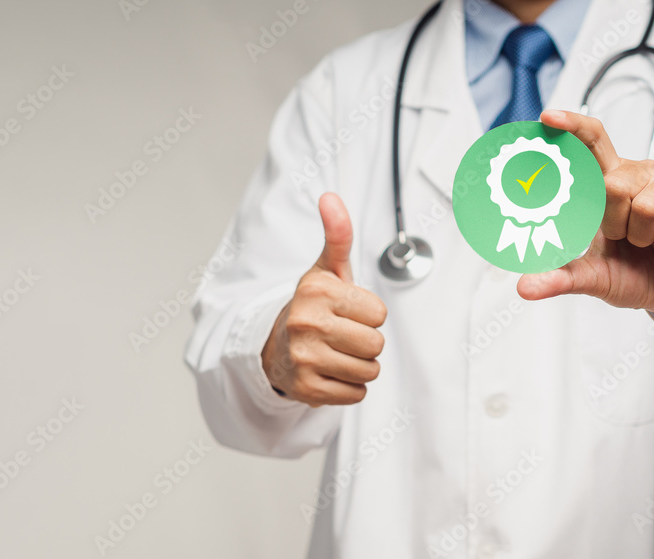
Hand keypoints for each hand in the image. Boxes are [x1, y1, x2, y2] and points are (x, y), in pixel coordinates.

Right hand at [261, 193, 387, 405]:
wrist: (274, 348)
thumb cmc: (313, 307)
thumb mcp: (326, 270)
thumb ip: (337, 235)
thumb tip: (331, 198)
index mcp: (316, 291)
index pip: (378, 313)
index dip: (368, 315)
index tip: (347, 312)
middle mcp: (306, 323)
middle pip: (376, 344)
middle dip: (366, 343)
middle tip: (342, 336)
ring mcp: (304, 358)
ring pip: (368, 371)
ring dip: (359, 366)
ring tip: (336, 354)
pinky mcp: (306, 389)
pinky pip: (355, 394)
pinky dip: (348, 387)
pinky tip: (329, 373)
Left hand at [517, 110, 653, 321]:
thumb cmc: (637, 274)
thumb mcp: (594, 277)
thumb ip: (561, 277)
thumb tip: (525, 287)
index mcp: (611, 181)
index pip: (592, 142)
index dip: (572, 127)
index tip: (547, 118)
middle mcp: (642, 174)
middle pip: (614, 184)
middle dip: (617, 223)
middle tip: (628, 238)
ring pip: (647, 205)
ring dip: (647, 236)